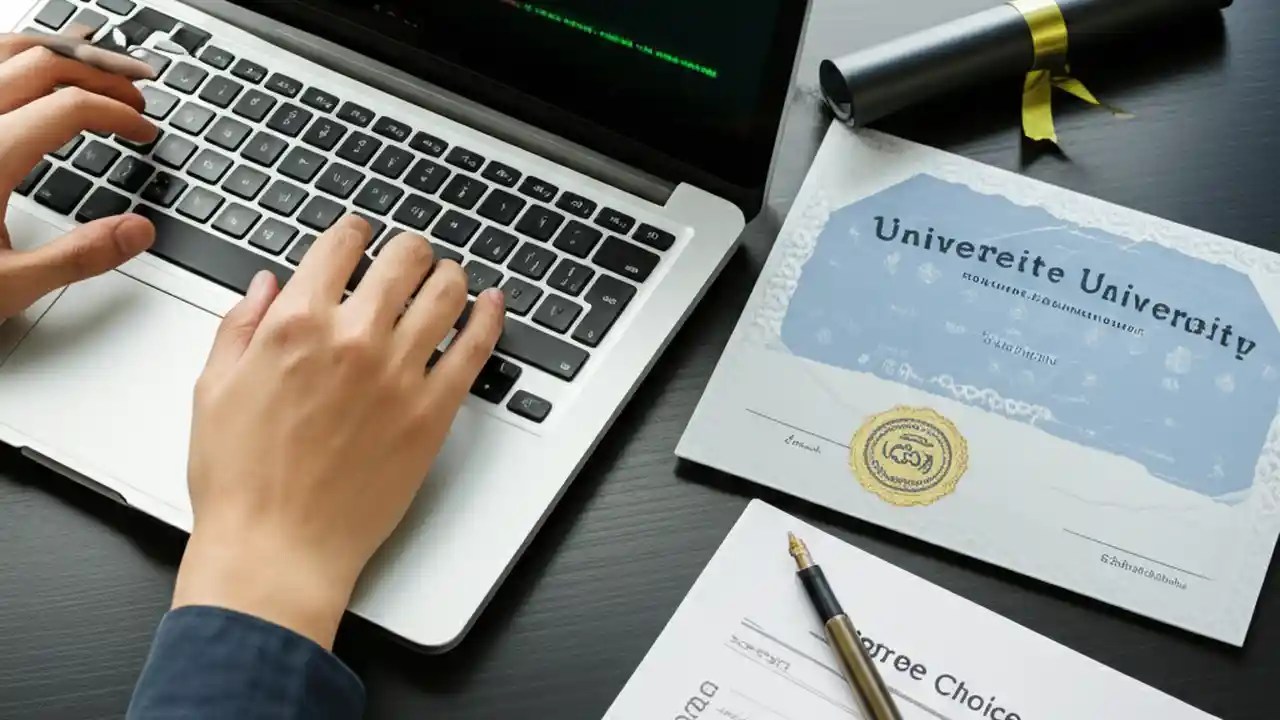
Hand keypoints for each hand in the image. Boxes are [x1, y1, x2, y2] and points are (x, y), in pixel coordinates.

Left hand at [0, 35, 158, 318]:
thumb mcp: (8, 284)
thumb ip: (79, 257)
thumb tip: (137, 232)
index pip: (69, 107)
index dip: (118, 112)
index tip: (143, 131)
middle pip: (43, 64)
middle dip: (101, 71)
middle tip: (136, 93)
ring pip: (7, 49)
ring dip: (59, 50)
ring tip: (96, 60)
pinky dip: (17, 56)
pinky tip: (34, 67)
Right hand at [173, 216, 505, 647]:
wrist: (277, 548)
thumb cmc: (241, 481)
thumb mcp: (214, 389)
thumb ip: (242, 326)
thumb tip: (267, 285)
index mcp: (295, 325)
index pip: (340, 245)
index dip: (355, 231)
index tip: (361, 234)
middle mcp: (353, 339)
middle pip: (403, 258)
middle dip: (408, 247)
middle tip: (411, 254)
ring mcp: (399, 374)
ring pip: (446, 292)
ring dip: (449, 274)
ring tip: (448, 276)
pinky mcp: (432, 413)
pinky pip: (475, 348)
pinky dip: (489, 318)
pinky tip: (493, 304)